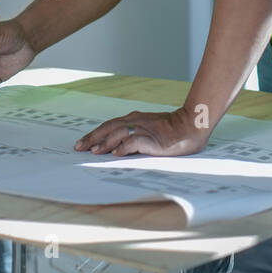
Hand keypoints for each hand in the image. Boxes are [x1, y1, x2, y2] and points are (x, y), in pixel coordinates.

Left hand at [75, 107, 208, 157]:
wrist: (191, 125)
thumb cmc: (172, 129)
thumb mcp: (149, 128)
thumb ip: (134, 135)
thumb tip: (116, 148)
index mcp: (135, 119)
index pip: (110, 125)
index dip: (95, 134)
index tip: (83, 143)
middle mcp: (136, 121)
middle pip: (109, 127)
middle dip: (93, 138)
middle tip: (80, 147)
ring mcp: (144, 129)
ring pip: (119, 133)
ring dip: (105, 142)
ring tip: (94, 151)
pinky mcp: (153, 138)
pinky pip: (135, 141)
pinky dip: (124, 146)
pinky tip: (116, 154)